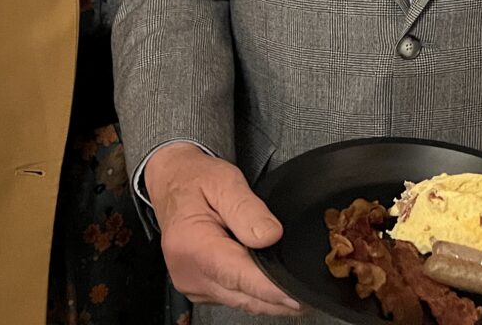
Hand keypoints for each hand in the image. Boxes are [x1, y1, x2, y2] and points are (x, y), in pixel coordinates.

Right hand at [144, 142, 302, 315]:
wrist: (172, 183)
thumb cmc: (196, 180)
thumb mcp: (225, 181)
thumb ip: (247, 209)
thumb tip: (270, 236)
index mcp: (191, 244)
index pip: (236, 275)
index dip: (269, 288)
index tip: (296, 295)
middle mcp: (188, 271)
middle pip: (241, 296)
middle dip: (276, 300)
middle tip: (309, 298)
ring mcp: (191, 283)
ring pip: (238, 301)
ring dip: (267, 301)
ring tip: (297, 295)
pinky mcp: (198, 287)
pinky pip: (231, 298)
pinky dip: (253, 295)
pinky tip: (272, 288)